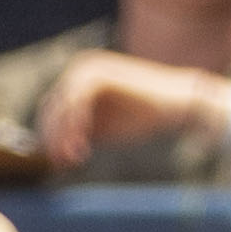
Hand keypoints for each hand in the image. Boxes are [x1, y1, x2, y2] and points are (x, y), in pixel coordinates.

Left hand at [29, 50, 212, 169]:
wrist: (178, 104)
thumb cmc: (144, 116)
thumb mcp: (103, 127)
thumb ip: (79, 132)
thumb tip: (54, 151)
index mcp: (78, 78)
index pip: (53, 109)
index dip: (53, 137)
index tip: (60, 161)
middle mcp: (79, 68)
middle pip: (53, 108)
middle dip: (56, 139)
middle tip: (64, 163)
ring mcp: (88, 69)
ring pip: (62, 107)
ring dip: (64, 136)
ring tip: (75, 157)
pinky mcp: (99, 75)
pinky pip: (76, 104)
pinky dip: (77, 126)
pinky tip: (85, 145)